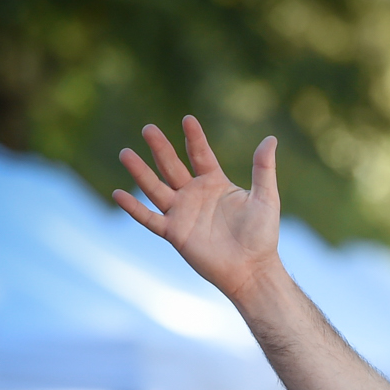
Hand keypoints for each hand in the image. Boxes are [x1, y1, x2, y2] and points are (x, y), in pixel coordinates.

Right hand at [115, 115, 281, 305]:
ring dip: (140, 172)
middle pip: (172, 166)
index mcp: (215, 183)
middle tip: (148, 129)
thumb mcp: (266, 197)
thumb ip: (264, 168)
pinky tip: (118, 194)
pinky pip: (150, 218)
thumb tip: (271, 138)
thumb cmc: (262, 236)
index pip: (200, 155)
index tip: (188, 119)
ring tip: (125, 153)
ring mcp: (182, 213)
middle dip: (160, 148)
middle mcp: (195, 195)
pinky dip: (134, 208)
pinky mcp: (175, 233)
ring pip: (155, 188)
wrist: (252, 269)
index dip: (194, 138)